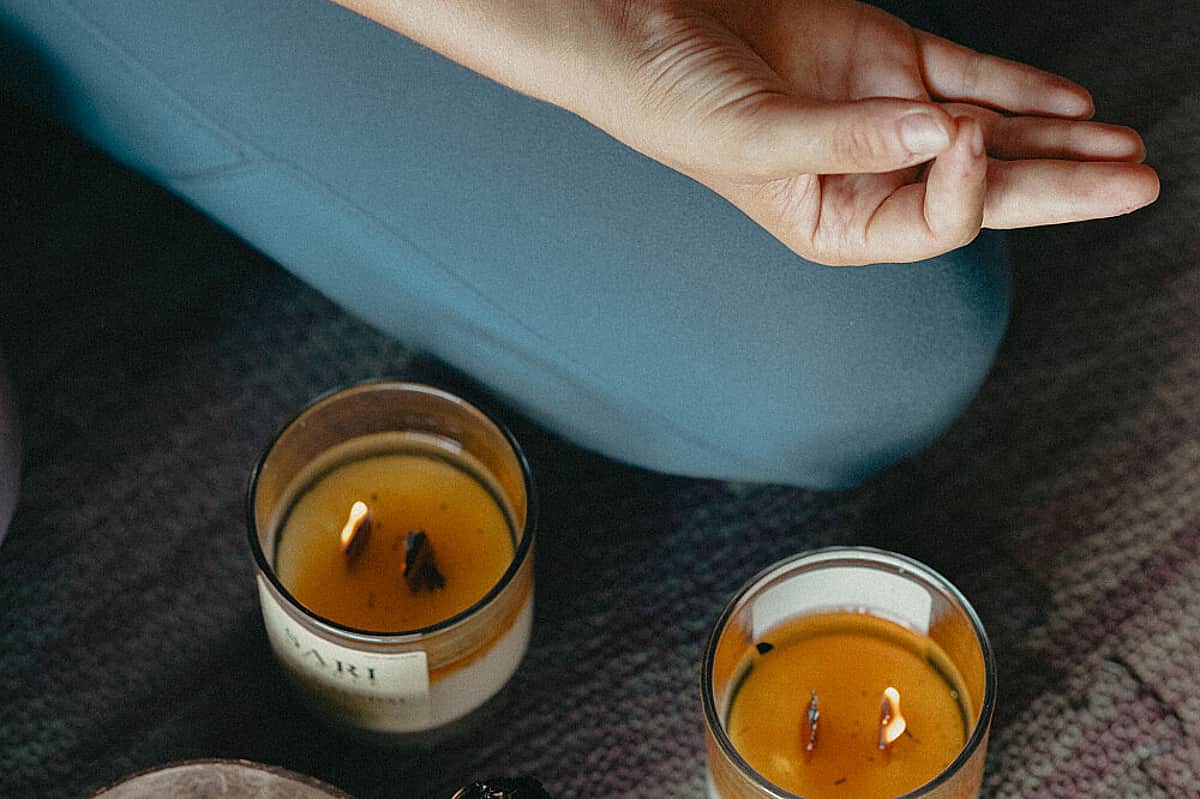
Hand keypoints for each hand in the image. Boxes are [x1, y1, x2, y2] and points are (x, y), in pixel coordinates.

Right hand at [587, 0, 1158, 264]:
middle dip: (1063, 189)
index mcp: (833, 220)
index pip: (930, 221)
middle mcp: (868, 175)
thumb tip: (942, 135)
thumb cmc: (671, 102)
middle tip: (1138, 185)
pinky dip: (1024, 88)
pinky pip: (973, 75)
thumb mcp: (754, 138)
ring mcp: (884, 114)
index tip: (960, 130)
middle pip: (983, 190)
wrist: (638, 26)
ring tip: (1128, 151)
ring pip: (991, 134)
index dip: (964, 184)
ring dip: (1059, 142)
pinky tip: (1076, 105)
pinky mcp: (887, 58)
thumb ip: (846, 141)